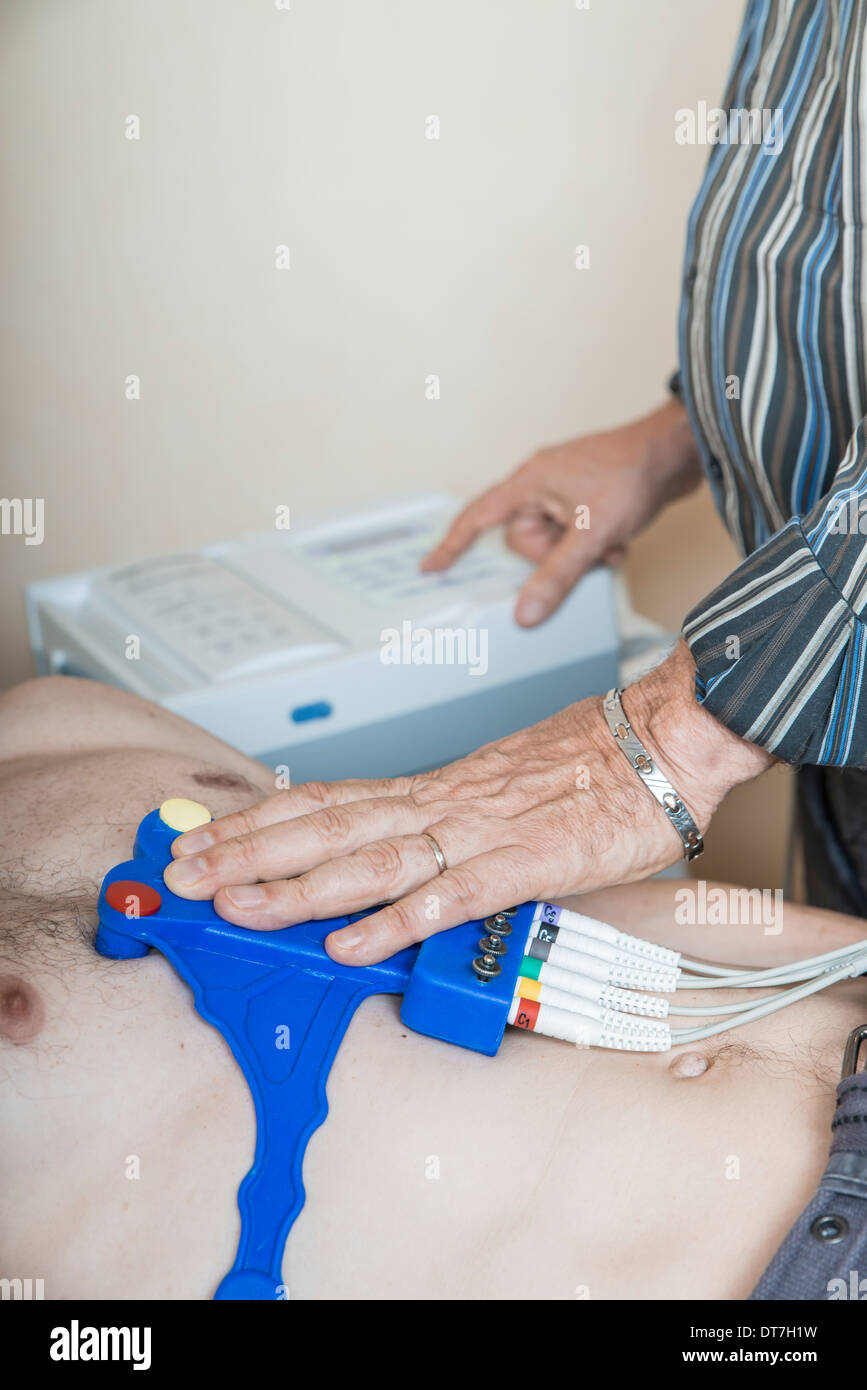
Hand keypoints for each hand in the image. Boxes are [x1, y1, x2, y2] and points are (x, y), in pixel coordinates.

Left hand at [162, 642, 770, 964]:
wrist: (662, 740)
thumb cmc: (590, 763)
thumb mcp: (502, 787)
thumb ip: (451, 825)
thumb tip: (402, 860)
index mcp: (436, 787)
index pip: (330, 799)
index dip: (262, 820)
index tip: (208, 837)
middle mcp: (443, 802)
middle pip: (331, 825)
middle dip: (251, 851)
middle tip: (188, 873)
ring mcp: (481, 832)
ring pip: (374, 858)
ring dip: (301, 885)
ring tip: (240, 907)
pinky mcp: (527, 863)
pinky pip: (454, 896)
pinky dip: (400, 920)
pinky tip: (353, 944)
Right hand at [422, 399, 700, 625]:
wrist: (679, 451)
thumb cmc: (634, 474)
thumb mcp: (592, 533)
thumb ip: (557, 576)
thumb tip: (525, 614)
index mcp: (529, 481)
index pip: (478, 517)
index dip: (453, 544)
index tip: (432, 568)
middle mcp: (541, 485)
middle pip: (524, 542)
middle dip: (554, 557)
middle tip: (586, 551)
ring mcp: (565, 493)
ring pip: (553, 545)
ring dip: (580, 555)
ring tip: (609, 543)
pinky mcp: (587, 502)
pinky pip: (574, 539)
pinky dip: (593, 547)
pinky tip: (617, 540)